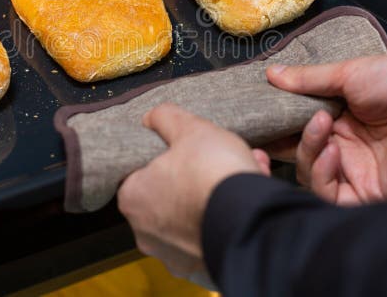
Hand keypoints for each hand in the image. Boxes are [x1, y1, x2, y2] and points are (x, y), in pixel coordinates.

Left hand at [117, 103, 269, 276]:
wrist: (253, 222)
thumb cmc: (213, 172)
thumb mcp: (190, 129)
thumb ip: (165, 118)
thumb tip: (152, 118)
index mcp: (133, 198)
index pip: (140, 170)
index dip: (167, 153)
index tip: (189, 146)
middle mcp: (146, 233)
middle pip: (173, 190)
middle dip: (201, 170)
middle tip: (224, 154)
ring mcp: (175, 254)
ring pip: (197, 211)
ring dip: (220, 190)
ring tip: (249, 168)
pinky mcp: (203, 267)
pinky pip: (215, 232)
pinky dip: (230, 214)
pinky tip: (253, 195)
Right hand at [264, 48, 386, 204]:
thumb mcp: (347, 74)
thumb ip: (306, 80)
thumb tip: (270, 73)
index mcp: (339, 118)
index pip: (295, 129)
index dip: (273, 126)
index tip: (252, 115)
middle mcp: (344, 147)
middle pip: (295, 155)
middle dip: (279, 142)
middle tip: (270, 124)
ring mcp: (356, 171)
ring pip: (309, 177)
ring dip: (306, 151)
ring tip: (321, 125)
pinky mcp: (370, 192)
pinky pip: (331, 195)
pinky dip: (322, 174)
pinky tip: (333, 151)